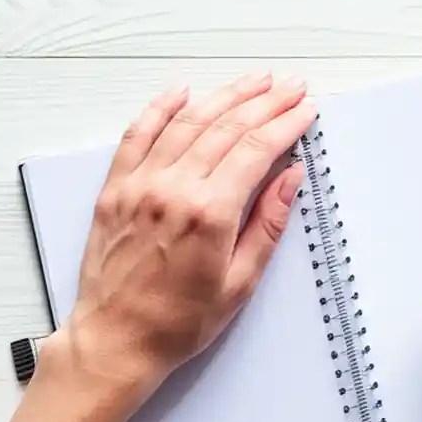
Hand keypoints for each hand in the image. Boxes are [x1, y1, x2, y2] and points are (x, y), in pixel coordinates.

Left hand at [48, 73, 316, 413]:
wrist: (117, 340)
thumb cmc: (179, 322)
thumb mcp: (240, 282)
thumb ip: (267, 225)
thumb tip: (289, 178)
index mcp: (209, 214)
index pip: (256, 150)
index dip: (285, 125)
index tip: (306, 111)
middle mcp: (172, 190)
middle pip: (226, 128)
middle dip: (264, 102)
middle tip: (291, 87)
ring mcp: (139, 185)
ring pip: (188, 123)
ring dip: (225, 96)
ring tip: (254, 81)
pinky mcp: (115, 190)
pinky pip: (138, 136)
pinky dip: (161, 109)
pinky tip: (183, 92)